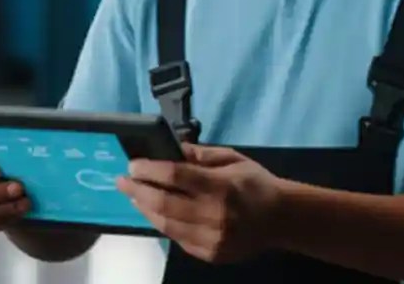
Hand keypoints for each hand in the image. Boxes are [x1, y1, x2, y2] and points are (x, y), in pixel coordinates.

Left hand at [116, 143, 283, 263]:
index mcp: (221, 186)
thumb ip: (201, 155)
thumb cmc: (256, 184)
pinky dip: (162, 224)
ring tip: (134, 196)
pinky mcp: (209, 254)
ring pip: (166, 225)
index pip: (175, 176)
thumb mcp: (232, 159)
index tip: (133, 165)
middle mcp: (214, 215)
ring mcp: (211, 239)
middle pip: (163, 204)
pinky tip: (154, 213)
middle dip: (137, 191)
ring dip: (145, 209)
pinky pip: (177, 239)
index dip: (149, 170)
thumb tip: (170, 149)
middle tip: (122, 181)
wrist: (281, 219)